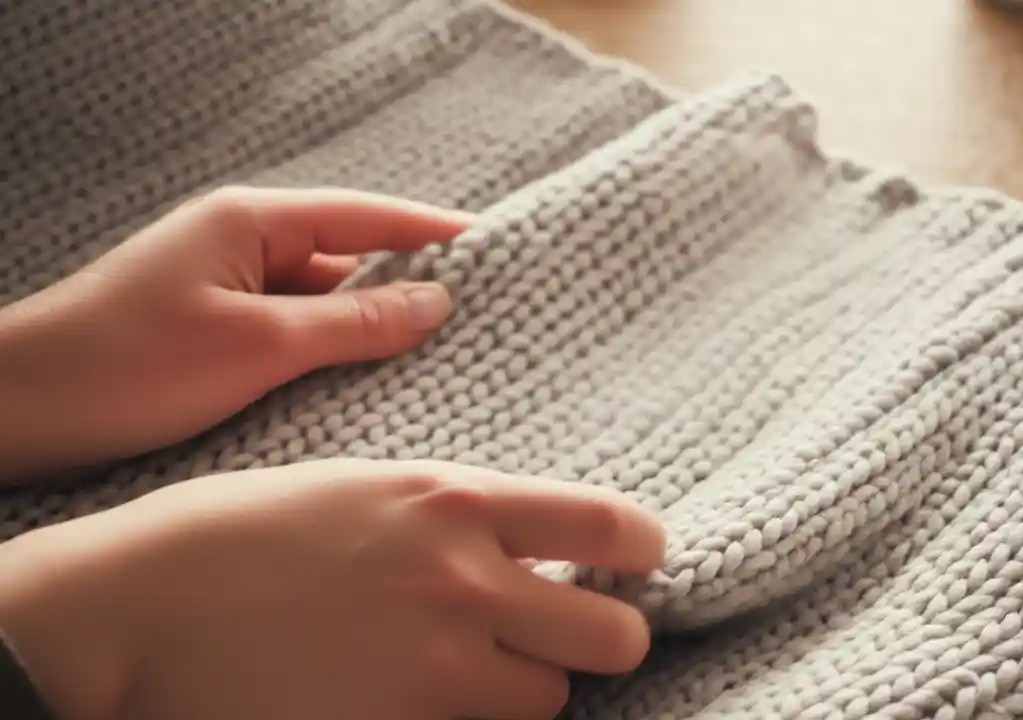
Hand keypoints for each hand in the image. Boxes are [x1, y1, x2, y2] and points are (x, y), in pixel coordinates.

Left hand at [0, 186, 469, 481]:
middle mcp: (244, 244)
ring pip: (325, 300)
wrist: (24, 409)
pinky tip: (370, 379)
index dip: (433, 229)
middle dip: (412, 281)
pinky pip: (297, 330)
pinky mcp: (219, 330)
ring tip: (443, 351)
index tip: (494, 243)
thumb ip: (353, 324)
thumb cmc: (127, 365)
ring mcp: (230, 288)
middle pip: (350, 256)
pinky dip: (334, 350)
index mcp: (253, 222)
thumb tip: (436, 300)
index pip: (367, 217)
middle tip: (485, 308)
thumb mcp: (259, 345)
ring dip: (373, 324)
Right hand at [0, 459, 664, 719]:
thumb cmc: (244, 532)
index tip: (643, 561)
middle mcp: (464, 584)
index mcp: (456, 502)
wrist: (140, 607)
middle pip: (613, 638)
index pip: (612, 527)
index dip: (647, 550)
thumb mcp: (366, 487)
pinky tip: (420, 696)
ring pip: (549, 701)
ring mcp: (435, 669)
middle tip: (572, 632)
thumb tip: (535, 541)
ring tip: (470, 666)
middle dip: (605, 638)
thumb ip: (460, 513)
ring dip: (526, 689)